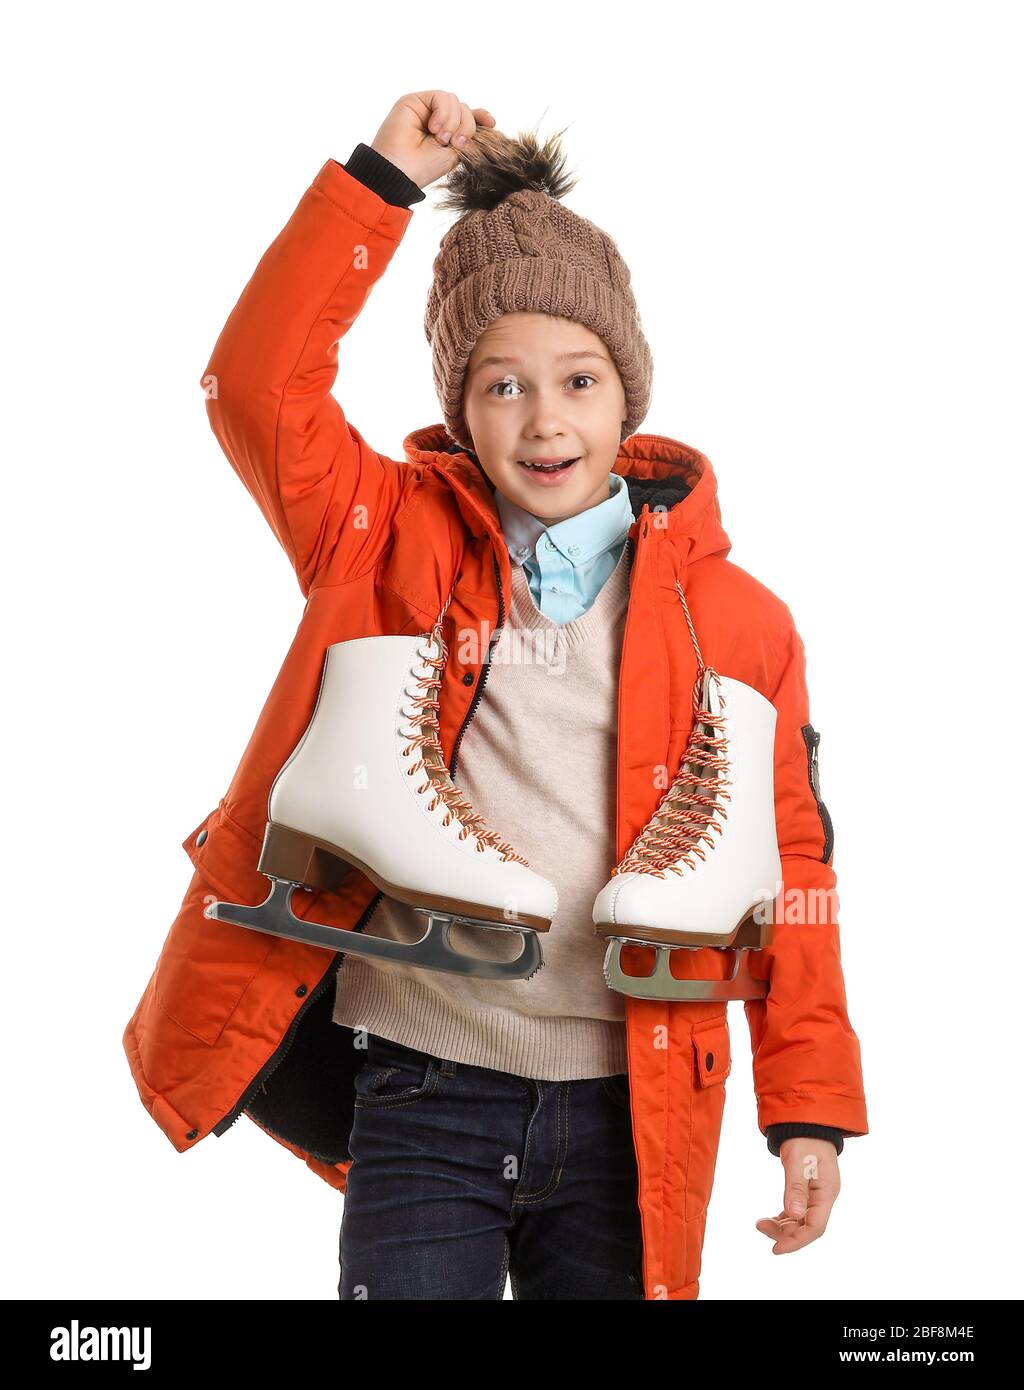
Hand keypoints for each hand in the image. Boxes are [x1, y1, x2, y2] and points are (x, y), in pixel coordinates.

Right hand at [370, 91, 497, 191]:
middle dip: (467, 126)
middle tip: (455, 144)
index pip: (467, 117)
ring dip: (453, 122)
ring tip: (440, 139)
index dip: (480, 117)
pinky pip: (442, 97)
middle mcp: (436, 119)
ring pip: (455, 102)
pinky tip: (433, 128)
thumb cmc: (423, 168)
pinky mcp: (414, 100)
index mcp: (447, 133)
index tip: (491, 123)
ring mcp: (425, 109)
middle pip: (464, 109)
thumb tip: (489, 120)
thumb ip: (469, 135)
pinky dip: (443, 113)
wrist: (399, 170)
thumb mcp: (455, 152)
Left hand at [756, 1137, 840, 1253]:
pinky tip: (771, 1219)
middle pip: (807, 1227)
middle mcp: (824, 1197)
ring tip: (761, 1223)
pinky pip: (797, 1211)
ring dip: (782, 1226)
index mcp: (827, 1192)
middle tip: (760, 1227)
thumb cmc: (805, 1138)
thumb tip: (793, 1213)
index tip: (776, 1249)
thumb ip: (795, 1187)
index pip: (815, 1227)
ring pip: (801, 1220)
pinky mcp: (808, 1190)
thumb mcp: (798, 1161)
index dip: (796, 1241)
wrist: (807, 1122)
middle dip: (785, 1233)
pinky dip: (785, 1217)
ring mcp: (816, 1194)